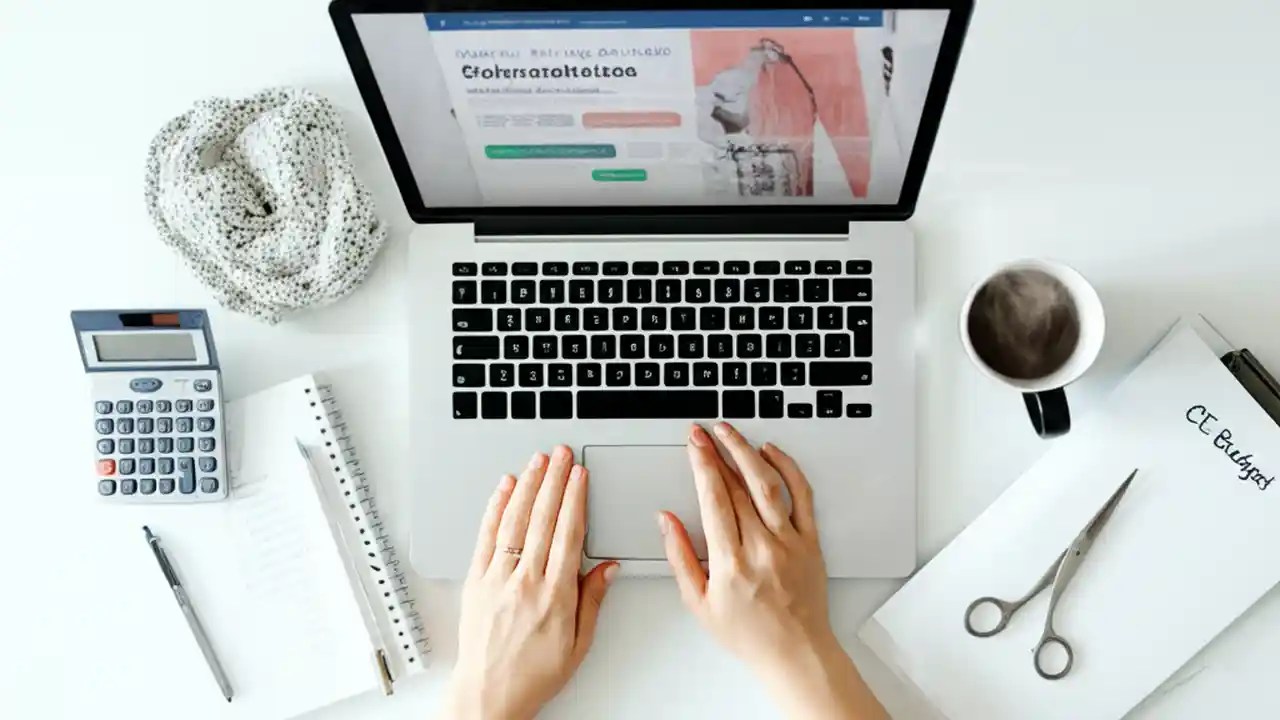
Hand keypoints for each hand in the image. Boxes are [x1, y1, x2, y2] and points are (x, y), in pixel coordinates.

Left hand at [444, 446, 617, 719]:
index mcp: (556, 595)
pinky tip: (505, 488)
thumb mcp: (579, 643)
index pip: (568, 533)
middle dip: (555, 480)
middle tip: (562, 454)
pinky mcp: (476, 581)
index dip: (575, 499)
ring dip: (528, 486)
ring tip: (538, 461)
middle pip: (543, 518)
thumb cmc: (534, 674)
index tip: (580, 476)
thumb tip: (608, 567)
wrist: (489, 695)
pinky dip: (495, 508)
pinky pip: (486, 536)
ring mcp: (498, 578)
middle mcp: (526, 581)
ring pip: (515, 521)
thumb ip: (593, 600)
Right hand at [660, 423, 885, 719]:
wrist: (795, 653)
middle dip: (717, 451)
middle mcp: (762, 547)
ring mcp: (790, 542)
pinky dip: (788, 468)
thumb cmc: (748, 634)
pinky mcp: (811, 542)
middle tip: (704, 432)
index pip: (714, 498)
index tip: (693, 444)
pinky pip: (802, 496)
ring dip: (747, 451)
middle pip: (737, 485)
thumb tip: (666, 520)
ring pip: (768, 483)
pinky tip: (772, 453)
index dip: (702, 464)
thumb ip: (679, 557)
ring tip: (731, 433)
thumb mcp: (698, 603)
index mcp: (731, 562)